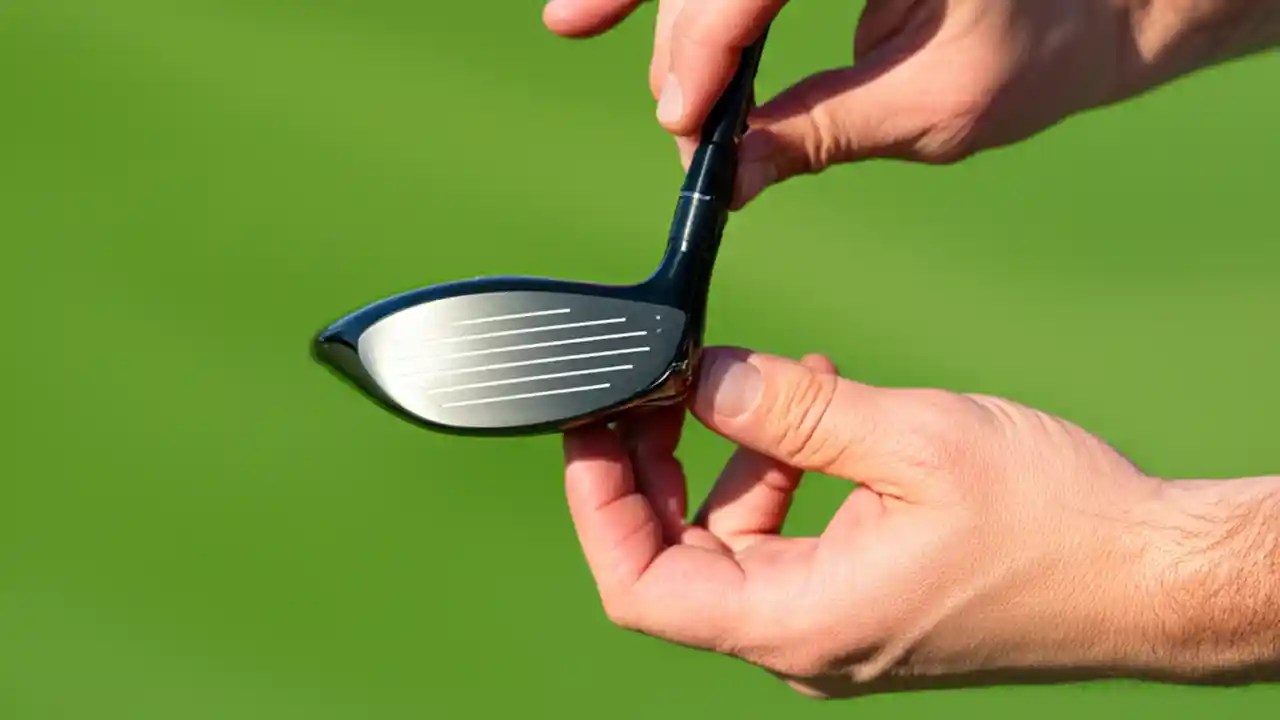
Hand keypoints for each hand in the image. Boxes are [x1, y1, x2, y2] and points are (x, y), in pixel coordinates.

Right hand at [544, 0, 1276, 206]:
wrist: (1100, 2)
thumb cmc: (1047, 44)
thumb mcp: (937, 104)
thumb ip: (823, 131)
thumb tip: (728, 173)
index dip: (706, 42)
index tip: (686, 121)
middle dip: (685, 40)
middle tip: (681, 126)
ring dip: (683, 22)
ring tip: (680, 99)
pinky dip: (696, 5)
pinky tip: (639, 25)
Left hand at [562, 347, 1279, 696]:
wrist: (1154, 578)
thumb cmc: (1058, 524)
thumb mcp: (913, 442)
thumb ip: (793, 412)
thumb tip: (704, 376)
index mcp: (800, 620)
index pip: (641, 586)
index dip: (598, 504)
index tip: (594, 422)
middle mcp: (804, 638)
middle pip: (677, 559)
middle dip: (662, 466)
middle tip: (668, 382)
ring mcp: (835, 623)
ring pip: (735, 541)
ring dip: (740, 458)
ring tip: (789, 384)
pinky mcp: (866, 599)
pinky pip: (790, 539)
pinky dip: (788, 473)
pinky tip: (827, 415)